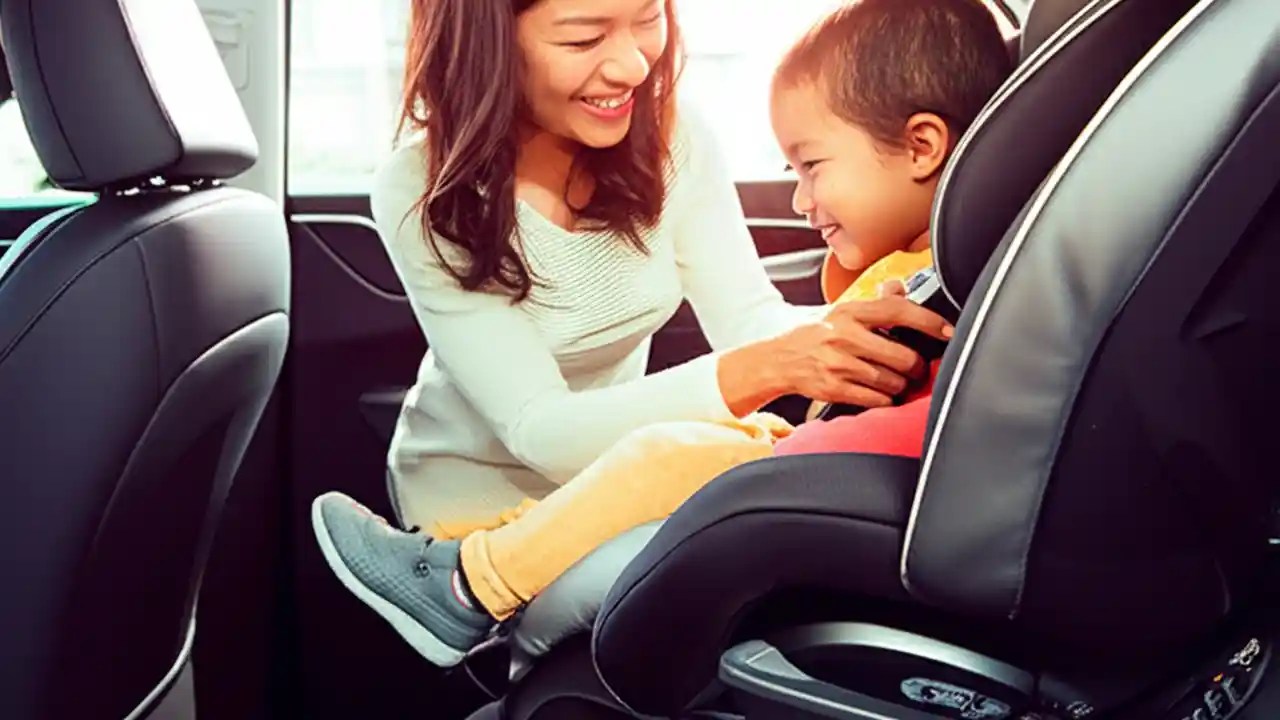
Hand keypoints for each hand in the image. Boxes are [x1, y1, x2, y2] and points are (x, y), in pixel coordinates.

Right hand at [778, 296, 952, 407]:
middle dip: (916, 367)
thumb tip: (900, 287)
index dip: (929, 321)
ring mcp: (838, 363)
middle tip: (915, 368)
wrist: (776, 360)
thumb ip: (873, 302)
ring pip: (892, 381)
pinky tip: (879, 393)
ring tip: (894, 381)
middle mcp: (844, 335)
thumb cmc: (813, 336)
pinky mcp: (833, 388)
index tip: (947, 331)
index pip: (897, 311)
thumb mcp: (840, 312)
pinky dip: (884, 400)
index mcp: (849, 312)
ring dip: (900, 385)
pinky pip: (876, 399)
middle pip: (902, 356)